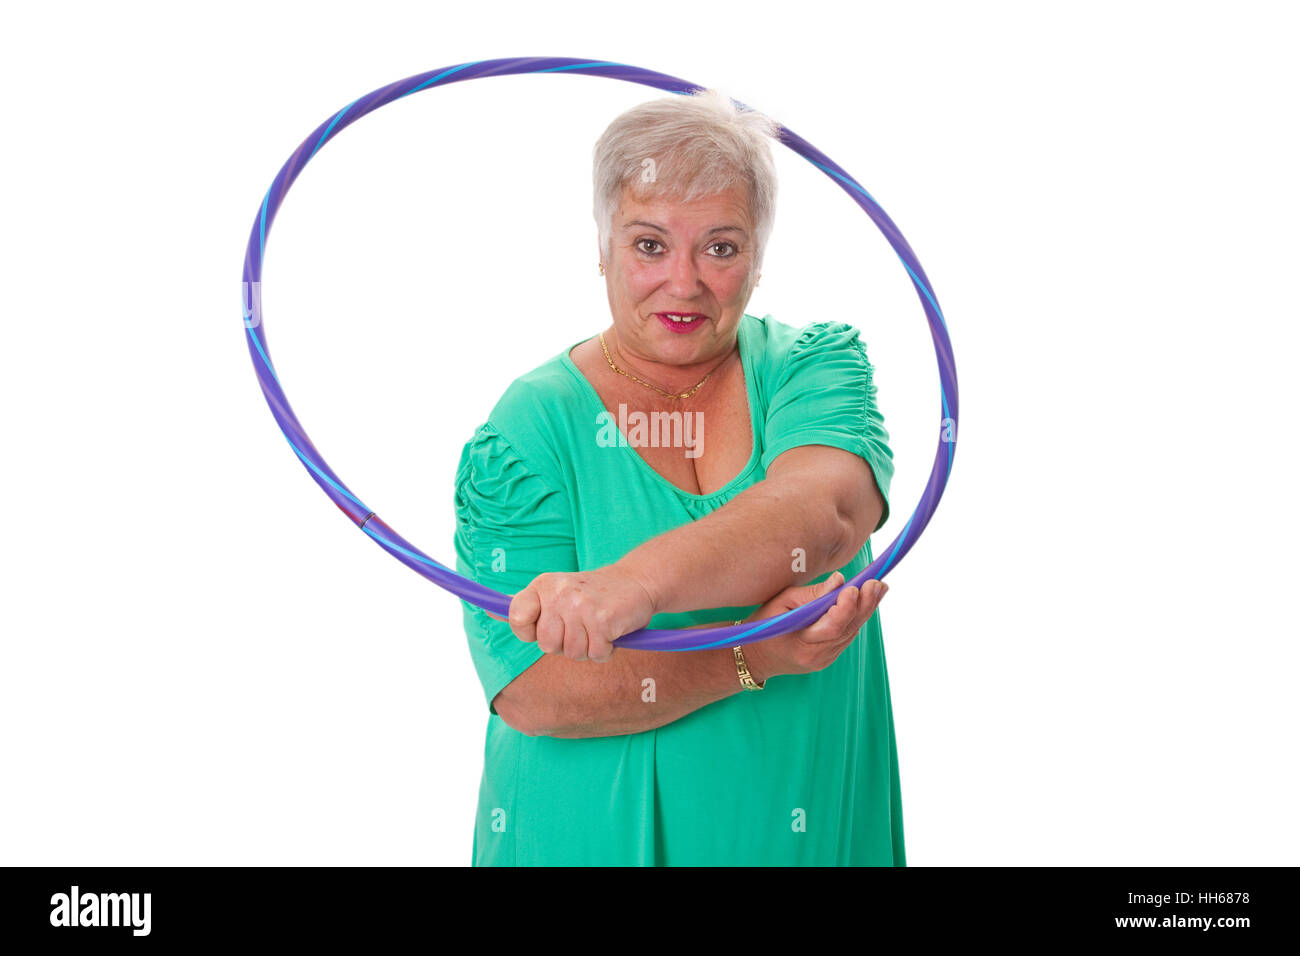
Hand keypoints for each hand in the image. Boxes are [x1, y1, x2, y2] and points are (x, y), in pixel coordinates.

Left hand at [497, 566, 656, 662]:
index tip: (549, 623)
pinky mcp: (603, 619)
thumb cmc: (592, 593)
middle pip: (546, 644)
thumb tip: (488, 612)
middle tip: (581, 624)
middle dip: (565, 643)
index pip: (516, 618)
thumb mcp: (554, 591)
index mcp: (543, 585)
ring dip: (587, 647)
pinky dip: (605, 650)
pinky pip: (595, 654)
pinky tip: (611, 631)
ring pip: (571, 653)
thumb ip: (523, 604)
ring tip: (597, 627)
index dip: (530, 630)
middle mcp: (558, 592)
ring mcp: (581, 605)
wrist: (636, 582)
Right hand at [741, 571, 887, 681]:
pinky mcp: (827, 658)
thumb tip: (840, 580)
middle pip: (847, 630)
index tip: (854, 587)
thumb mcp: (781, 602)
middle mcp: (815, 656)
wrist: (755, 656)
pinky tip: (866, 601)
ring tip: (879, 588)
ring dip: (866, 609)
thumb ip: (811, 594)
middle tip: (878, 583)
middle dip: (864, 604)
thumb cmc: (764, 624)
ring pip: (851, 633)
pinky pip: (846, 636)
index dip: (846, 607)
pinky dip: (856, 618)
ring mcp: (823, 660)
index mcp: (800, 643)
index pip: (831, 627)